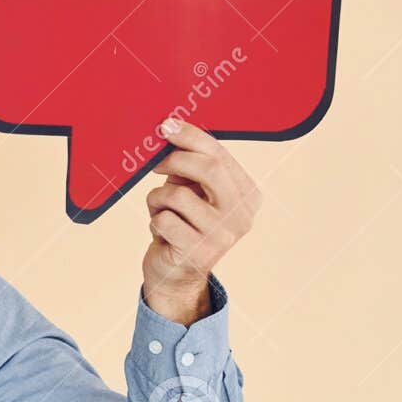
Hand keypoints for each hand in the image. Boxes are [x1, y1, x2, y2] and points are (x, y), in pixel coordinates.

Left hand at [140, 117, 260, 324]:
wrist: (176, 275)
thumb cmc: (181, 224)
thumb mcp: (191, 191)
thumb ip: (190, 166)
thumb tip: (170, 130)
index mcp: (247, 195)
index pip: (220, 155)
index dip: (190, 136)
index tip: (166, 126)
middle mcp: (241, 215)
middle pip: (208, 168)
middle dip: (174, 160)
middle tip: (154, 164)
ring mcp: (223, 236)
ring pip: (178, 195)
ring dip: (158, 199)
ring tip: (161, 211)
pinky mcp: (199, 253)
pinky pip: (163, 219)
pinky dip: (154, 220)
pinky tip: (162, 233)